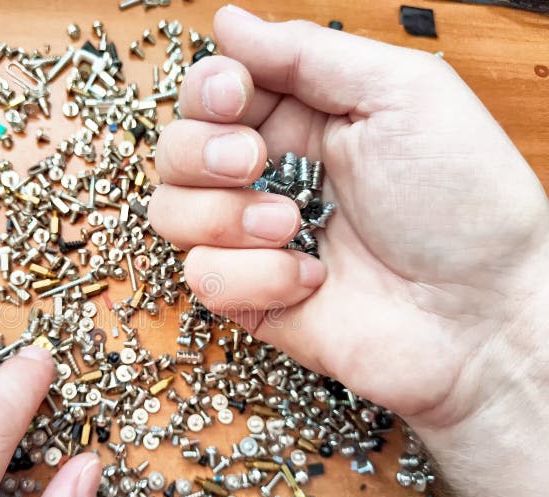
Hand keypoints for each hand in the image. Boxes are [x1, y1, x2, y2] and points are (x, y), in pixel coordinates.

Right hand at [149, 5, 548, 427]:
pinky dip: (254, 277)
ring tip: (291, 226)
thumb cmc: (464, 201)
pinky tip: (311, 279)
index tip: (236, 96)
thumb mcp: (402, 94)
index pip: (211, 92)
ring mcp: (254, 241)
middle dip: (201, 152)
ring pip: (170, 214)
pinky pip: (202, 277)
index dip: (207, 90)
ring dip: (224, 216)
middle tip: (254, 161)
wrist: (483, 312)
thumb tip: (228, 22)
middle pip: (175, 151)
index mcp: (301, 120)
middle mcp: (268, 176)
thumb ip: (309, 53)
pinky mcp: (252, 298)